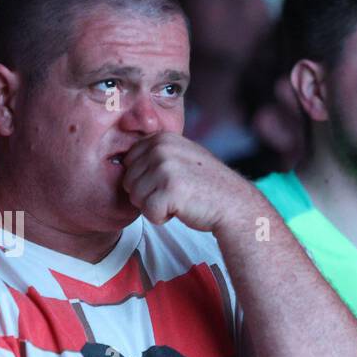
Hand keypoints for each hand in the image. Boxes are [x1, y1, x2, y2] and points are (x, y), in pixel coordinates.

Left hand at [120, 132, 259, 232]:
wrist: (234, 204)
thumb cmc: (207, 185)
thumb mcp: (183, 156)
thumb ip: (157, 153)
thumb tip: (122, 159)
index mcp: (162, 138)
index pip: (129, 162)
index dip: (146, 179)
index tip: (169, 181)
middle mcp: (161, 149)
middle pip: (129, 181)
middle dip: (148, 193)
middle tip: (175, 193)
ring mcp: (165, 168)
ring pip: (136, 198)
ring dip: (155, 206)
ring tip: (179, 200)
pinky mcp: (169, 190)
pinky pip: (147, 212)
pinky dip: (161, 218)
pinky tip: (181, 210)